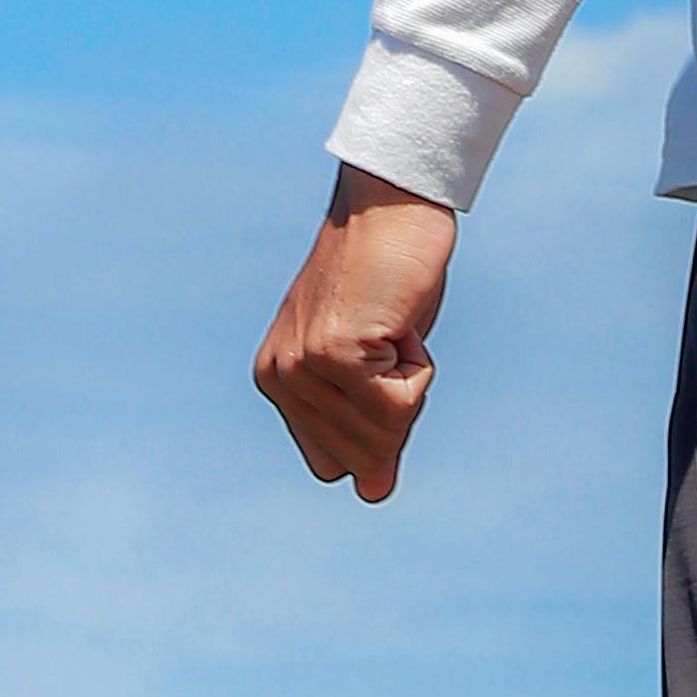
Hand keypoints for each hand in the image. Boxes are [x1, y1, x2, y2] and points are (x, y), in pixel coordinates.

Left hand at [253, 167, 458, 503]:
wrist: (392, 202)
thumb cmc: (389, 277)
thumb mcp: (377, 362)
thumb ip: (369, 425)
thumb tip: (373, 494)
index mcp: (277, 382)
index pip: (334, 464)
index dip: (376, 428)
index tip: (378, 359)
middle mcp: (280, 378)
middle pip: (361, 457)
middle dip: (397, 405)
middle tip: (388, 336)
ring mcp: (305, 366)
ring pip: (385, 432)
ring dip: (411, 380)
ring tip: (392, 324)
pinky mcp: (337, 351)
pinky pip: (401, 403)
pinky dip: (419, 365)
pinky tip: (399, 320)